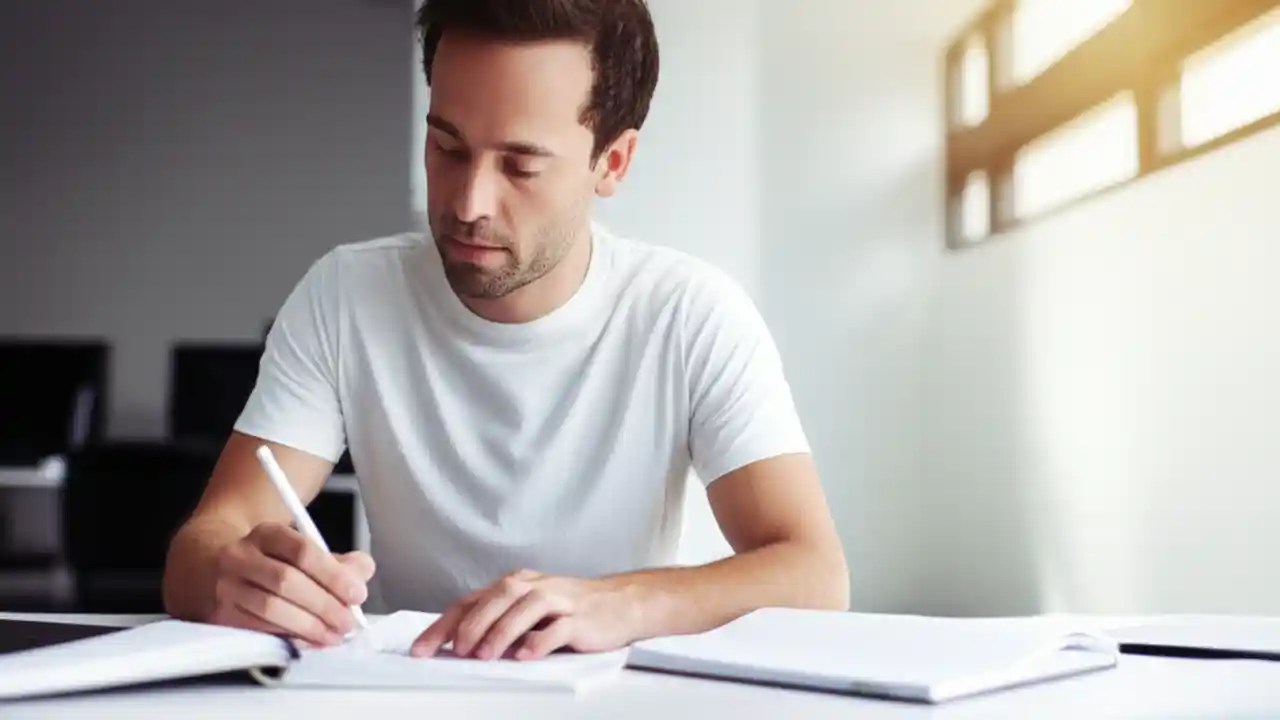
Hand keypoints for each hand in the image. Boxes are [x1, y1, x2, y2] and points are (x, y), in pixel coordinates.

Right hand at [209, 522, 374, 646]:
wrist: (207, 566)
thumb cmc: (268, 560)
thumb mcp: (298, 548)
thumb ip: (336, 560)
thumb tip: (363, 573)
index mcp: (266, 534)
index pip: (301, 550)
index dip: (333, 574)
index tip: (357, 593)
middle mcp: (240, 556)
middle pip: (286, 581)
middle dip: (324, 605)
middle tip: (348, 622)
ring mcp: (225, 586)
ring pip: (270, 608)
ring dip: (309, 626)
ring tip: (334, 635)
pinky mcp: (219, 615)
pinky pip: (257, 629)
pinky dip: (289, 638)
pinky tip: (310, 641)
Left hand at [410, 570, 645, 660]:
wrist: (621, 603)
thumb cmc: (570, 610)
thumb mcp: (529, 611)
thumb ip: (498, 622)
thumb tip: (457, 647)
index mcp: (515, 585)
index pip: (471, 601)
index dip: (444, 625)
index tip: (422, 649)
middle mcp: (534, 586)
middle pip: (497, 597)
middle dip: (471, 625)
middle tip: (454, 650)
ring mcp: (559, 599)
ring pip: (525, 607)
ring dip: (501, 630)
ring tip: (485, 654)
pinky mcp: (581, 617)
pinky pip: (558, 627)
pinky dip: (540, 640)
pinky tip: (526, 655)